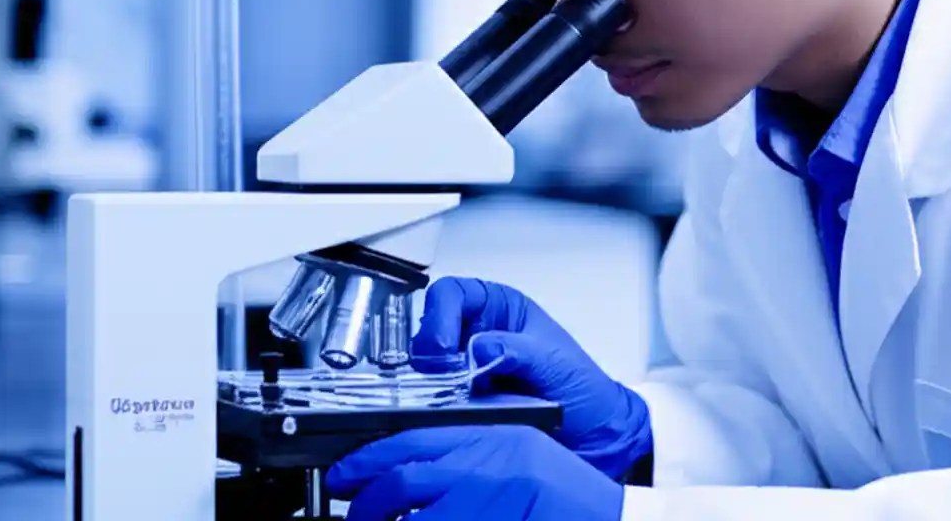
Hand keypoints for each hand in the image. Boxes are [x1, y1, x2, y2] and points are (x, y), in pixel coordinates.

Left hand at [326, 425, 623, 520]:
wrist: (608, 516)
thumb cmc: (564, 492)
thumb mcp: (514, 455)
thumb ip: (469, 458)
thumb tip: (410, 475)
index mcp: (488, 437)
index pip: (411, 440)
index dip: (366, 460)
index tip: (343, 475)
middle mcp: (485, 465)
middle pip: (403, 479)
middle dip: (366, 501)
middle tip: (353, 513)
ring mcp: (487, 499)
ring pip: (414, 518)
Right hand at [412, 277, 651, 478]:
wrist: (594, 438)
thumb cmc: (584, 390)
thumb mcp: (554, 361)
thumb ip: (517, 349)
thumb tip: (479, 346)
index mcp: (500, 311)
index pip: (452, 294)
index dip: (441, 314)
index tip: (445, 346)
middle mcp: (477, 337)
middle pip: (429, 331)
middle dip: (431, 353)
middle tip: (445, 377)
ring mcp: (466, 373)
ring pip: (426, 368)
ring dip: (433, 383)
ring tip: (455, 397)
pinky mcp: (462, 406)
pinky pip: (435, 402)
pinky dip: (438, 408)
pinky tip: (456, 414)